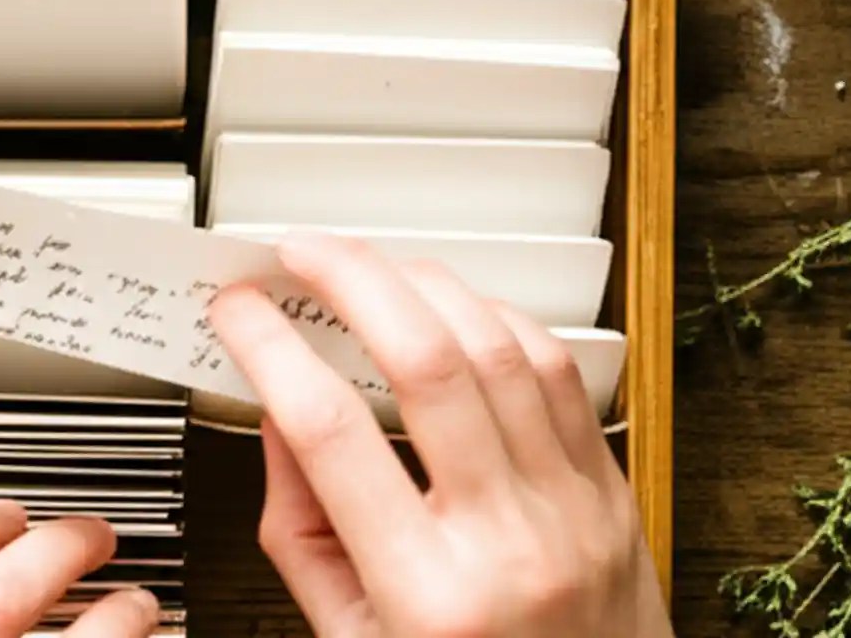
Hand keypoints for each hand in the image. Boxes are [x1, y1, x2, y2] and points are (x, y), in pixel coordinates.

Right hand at [209, 233, 674, 637]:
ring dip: (425, 286)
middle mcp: (508, 542)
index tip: (242, 314)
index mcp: (427, 596)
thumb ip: (303, 533)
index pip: (330, 434)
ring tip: (373, 269)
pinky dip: (498, 320)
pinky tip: (457, 309)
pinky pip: (559, 372)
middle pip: (425, 364)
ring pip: (500, 349)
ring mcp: (572, 509)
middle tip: (303, 254)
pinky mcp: (609, 493)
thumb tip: (280, 421)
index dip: (271, 350)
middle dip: (352, 281)